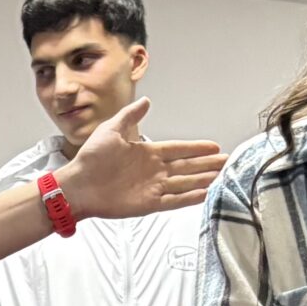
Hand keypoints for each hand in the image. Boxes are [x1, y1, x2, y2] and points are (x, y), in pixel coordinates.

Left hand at [57, 99, 226, 219]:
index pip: (178, 149)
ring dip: (203, 180)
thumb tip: (146, 100)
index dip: (196, 148)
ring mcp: (152, 188)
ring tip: (223, 177)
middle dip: (207, 164)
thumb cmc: (91, 158)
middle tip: (228, 162)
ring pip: (185, 183)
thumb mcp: (111, 129)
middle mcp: (153, 170)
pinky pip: (174, 201)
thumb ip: (130, 116)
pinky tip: (205, 194)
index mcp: (147, 152)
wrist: (78, 185)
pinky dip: (189, 198)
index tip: (215, 146)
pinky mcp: (148, 204)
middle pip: (187, 166)